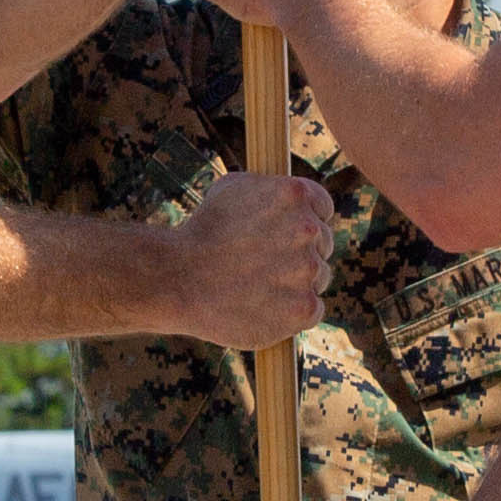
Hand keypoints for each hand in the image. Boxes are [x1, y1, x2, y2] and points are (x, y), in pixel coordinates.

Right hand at [161, 170, 333, 349]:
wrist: (177, 278)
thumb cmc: (201, 231)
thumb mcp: (234, 188)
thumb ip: (271, 190)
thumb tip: (292, 197)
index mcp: (296, 194)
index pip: (324, 208)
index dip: (303, 222)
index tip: (285, 236)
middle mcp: (309, 229)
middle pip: (323, 245)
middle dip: (299, 254)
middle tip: (264, 265)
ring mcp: (309, 270)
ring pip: (319, 278)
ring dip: (296, 283)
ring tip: (257, 286)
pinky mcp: (304, 308)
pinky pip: (313, 310)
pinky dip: (294, 312)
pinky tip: (265, 306)